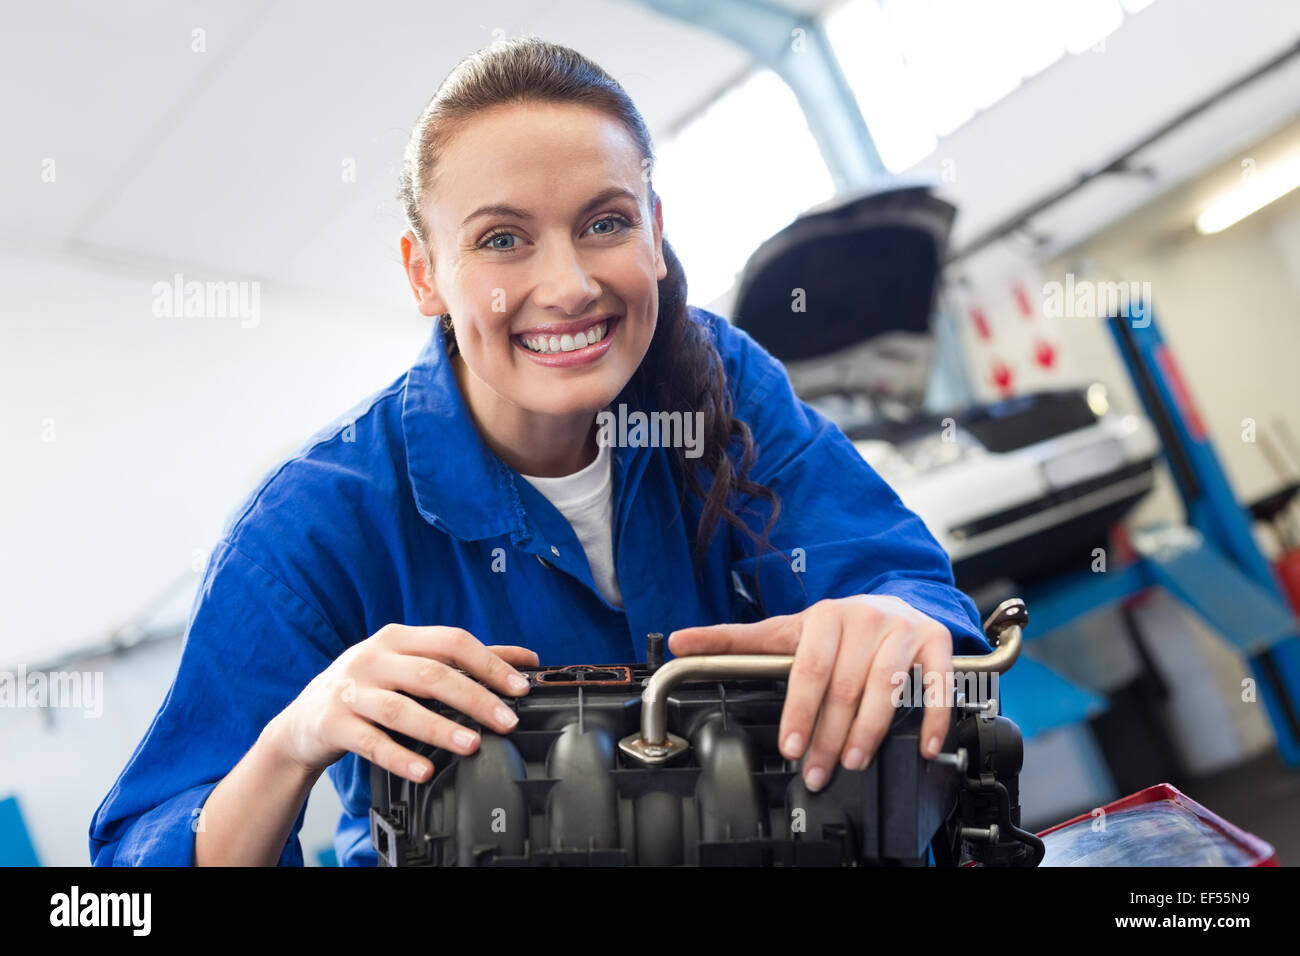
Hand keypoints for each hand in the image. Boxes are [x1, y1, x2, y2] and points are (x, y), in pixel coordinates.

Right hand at [272, 625, 538, 783]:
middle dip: (474, 698)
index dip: (489, 663)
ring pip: (401, 708)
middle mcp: (372, 658)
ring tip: (471, 745)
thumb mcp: (409, 665)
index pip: (452, 641)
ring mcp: (350, 690)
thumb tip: (526, 659)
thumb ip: (464, 661)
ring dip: (440, 728)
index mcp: (398, 638)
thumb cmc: (368, 688)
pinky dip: (401, 757)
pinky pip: (371, 742)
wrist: (303, 721)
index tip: (520, 688)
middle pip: (431, 674)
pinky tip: (426, 771)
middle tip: (506, 721)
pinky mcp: (332, 723)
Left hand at [668, 594, 952, 791]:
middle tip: (818, 771)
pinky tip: (924, 747)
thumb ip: (733, 640)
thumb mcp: (786, 631)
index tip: (793, 748)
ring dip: (870, 732)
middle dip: (829, 736)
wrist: (894, 603)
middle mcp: (866, 618)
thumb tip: (678, 641)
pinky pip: (940, 685)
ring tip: (854, 762)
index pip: (810, 669)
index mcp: (826, 616)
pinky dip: (934, 718)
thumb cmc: (837, 628)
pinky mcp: (937, 644)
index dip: (800, 712)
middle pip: (846, 687)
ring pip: (887, 688)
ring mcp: (904, 631)